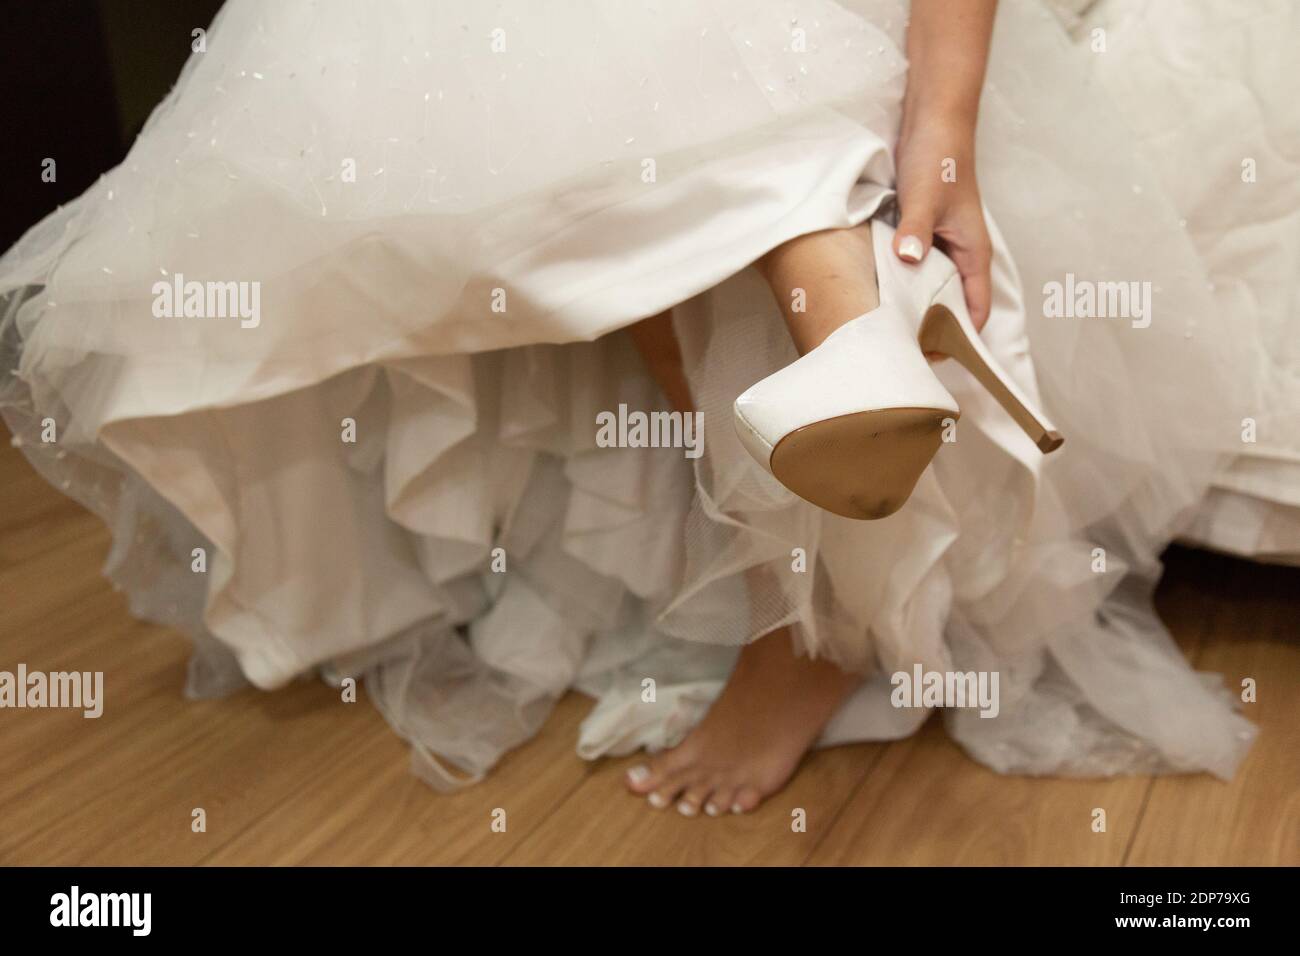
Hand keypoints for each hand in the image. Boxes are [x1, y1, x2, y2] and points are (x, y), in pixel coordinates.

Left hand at [891, 122, 993, 331]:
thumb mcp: (925, 197)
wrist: (933, 121)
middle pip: (952, 306)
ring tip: (887, 331)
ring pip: (931, 288)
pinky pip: (914, 269)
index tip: (931, 358)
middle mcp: (960, 255)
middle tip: (901, 350)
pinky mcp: (921, 235)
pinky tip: (879, 294)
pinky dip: (902, 283)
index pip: (976, 311)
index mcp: (972, 253)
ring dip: (914, 307)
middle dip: (932, 329)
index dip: (959, 339)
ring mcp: (940, 245)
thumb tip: (909, 260)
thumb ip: (917, 231)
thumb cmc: (940, 158)